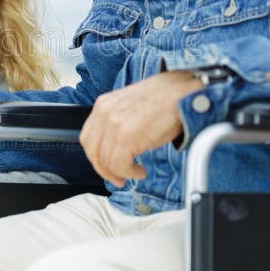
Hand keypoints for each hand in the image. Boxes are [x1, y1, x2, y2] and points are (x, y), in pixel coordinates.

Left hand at [80, 71, 203, 186]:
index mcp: (103, 105)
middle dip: (104, 169)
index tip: (106, 165)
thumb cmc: (164, 99)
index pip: (88, 137)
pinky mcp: (126, 137)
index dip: (96, 156)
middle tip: (117, 177)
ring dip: (120, 172)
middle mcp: (104, 113)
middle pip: (92, 151)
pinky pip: (118, 165)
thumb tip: (115, 146)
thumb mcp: (130, 107)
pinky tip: (140, 171)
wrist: (181, 92)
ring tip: (135, 172)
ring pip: (105, 161)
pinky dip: (129, 173)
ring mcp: (114, 125)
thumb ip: (116, 123)